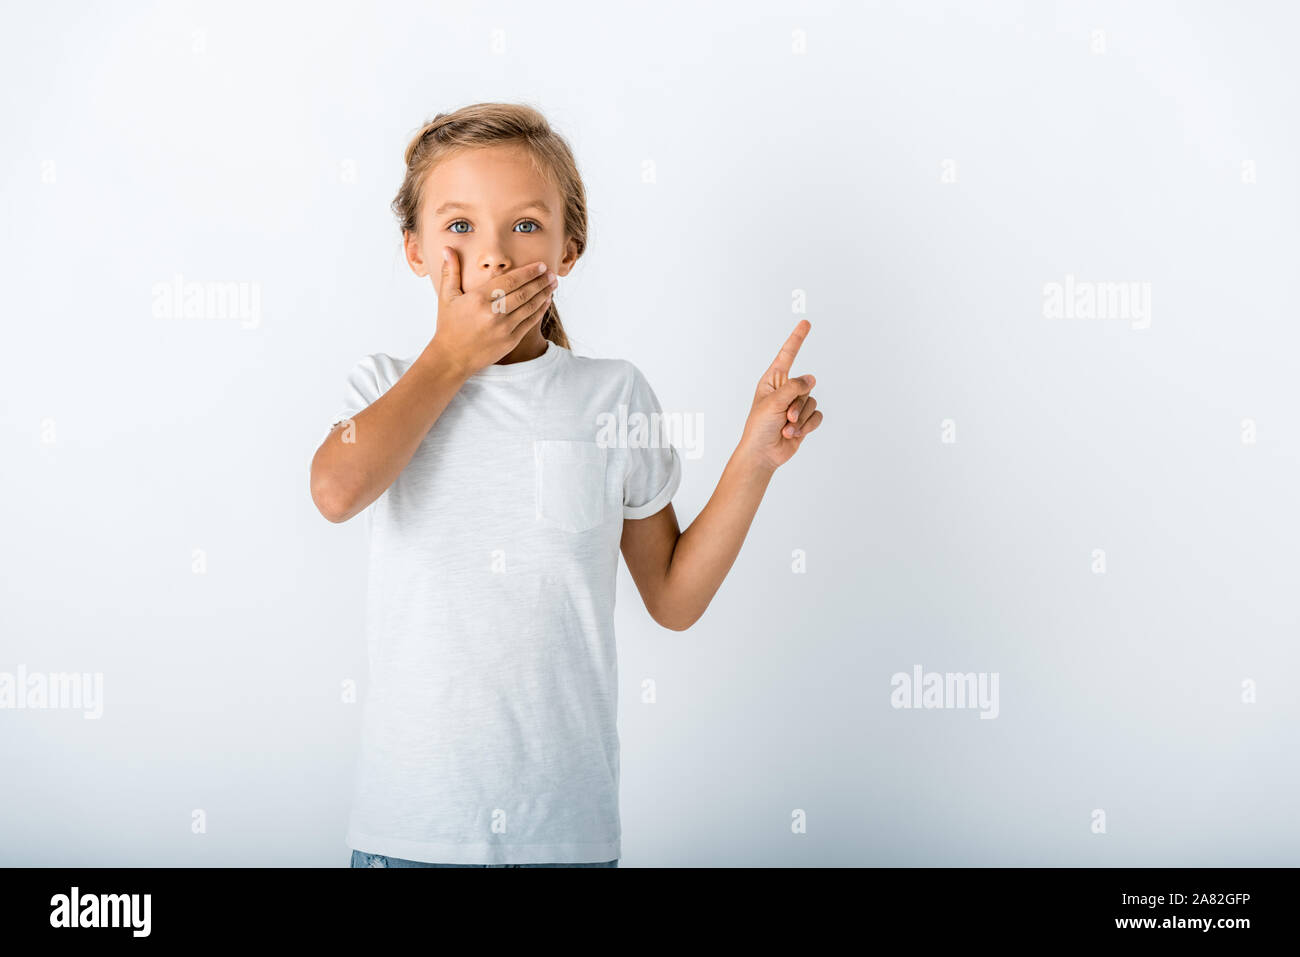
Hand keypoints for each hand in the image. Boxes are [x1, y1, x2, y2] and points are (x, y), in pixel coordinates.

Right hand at [428, 247, 557, 375]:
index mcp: (478, 298)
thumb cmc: (449, 326)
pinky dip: (540, 310)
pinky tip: (546, 302)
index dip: (528, 272)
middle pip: (524, 292)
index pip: (510, 281)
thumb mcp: (446, 297)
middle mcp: (493, 313)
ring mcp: (503, 328)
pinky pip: (529, 322)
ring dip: (544, 294)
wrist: (451, 359)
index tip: (541, 266)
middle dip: (541, 281)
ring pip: (529, 307)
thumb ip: (450, 271)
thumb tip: (447, 249)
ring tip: (553, 285)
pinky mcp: (510, 341)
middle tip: (553, 273)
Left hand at [738, 319, 822, 471]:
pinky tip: (794, 434)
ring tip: (786, 427)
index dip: (797, 339)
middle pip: (805, 386)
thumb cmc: (759, 427)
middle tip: (784, 418)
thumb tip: (811, 379)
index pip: (787, 355)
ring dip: (800, 418)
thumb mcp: (773, 402)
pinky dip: (807, 426)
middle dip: (797, 404)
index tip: (806, 323)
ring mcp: (795, 405)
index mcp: (772, 381)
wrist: (763, 453)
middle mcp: (785, 390)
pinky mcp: (804, 420)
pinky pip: (817, 416)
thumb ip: (794, 387)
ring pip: (812, 402)